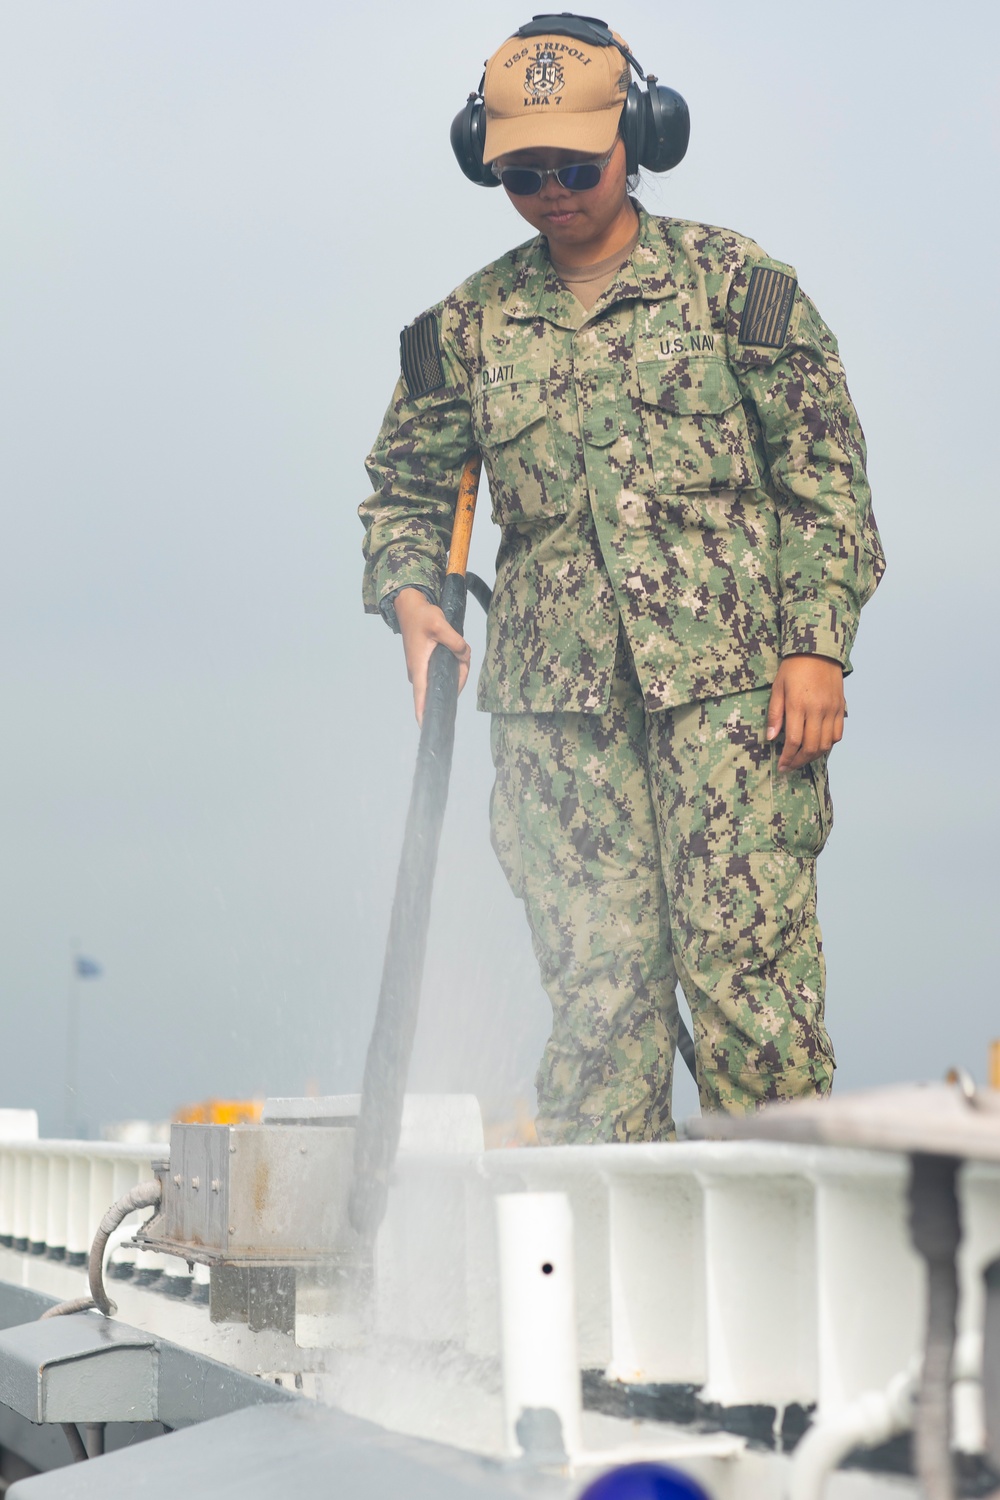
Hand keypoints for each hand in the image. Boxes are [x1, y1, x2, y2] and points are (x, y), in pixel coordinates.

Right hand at [394, 588, 470, 725]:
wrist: (410, 606)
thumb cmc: (421, 616)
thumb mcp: (441, 625)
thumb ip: (456, 642)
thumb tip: (465, 655)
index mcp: (418, 667)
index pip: (421, 696)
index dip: (423, 713)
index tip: (426, 728)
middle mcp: (419, 672)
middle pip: (441, 688)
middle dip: (456, 680)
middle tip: (461, 654)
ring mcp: (422, 670)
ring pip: (445, 678)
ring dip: (457, 669)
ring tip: (459, 649)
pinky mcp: (427, 665)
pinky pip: (444, 672)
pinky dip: (454, 666)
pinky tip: (459, 654)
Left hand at [766, 655, 845, 769]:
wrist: (819, 651)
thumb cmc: (794, 668)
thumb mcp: (778, 688)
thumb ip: (775, 714)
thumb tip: (771, 737)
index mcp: (798, 705)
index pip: (794, 741)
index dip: (787, 757)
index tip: (781, 765)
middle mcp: (817, 710)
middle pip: (811, 747)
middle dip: (799, 761)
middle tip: (789, 766)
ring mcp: (831, 710)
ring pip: (825, 744)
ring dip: (813, 756)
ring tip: (802, 759)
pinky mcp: (840, 708)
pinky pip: (838, 734)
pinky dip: (828, 745)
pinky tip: (817, 746)